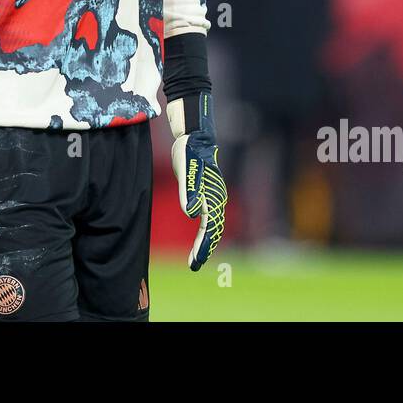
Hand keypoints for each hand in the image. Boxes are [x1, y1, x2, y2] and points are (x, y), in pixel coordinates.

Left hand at [168, 91, 227, 270]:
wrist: (195, 137)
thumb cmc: (190, 154)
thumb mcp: (186, 173)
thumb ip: (188, 193)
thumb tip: (191, 213)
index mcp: (213, 197)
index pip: (210, 228)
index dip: (203, 246)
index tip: (196, 262)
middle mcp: (216, 199)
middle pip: (213, 230)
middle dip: (204, 249)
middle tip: (194, 265)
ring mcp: (212, 196)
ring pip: (212, 224)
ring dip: (204, 241)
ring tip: (195, 257)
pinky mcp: (206, 192)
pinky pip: (208, 216)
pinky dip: (203, 229)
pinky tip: (198, 234)